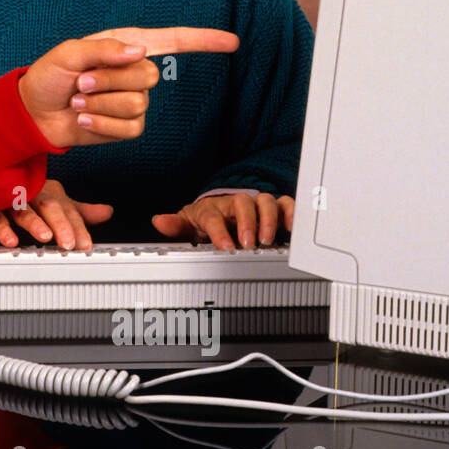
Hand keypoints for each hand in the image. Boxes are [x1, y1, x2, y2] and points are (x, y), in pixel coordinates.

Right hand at [0, 179, 112, 249]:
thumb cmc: (20, 194)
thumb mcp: (51, 202)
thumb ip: (77, 211)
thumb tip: (107, 212)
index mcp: (48, 192)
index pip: (67, 209)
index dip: (78, 227)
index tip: (86, 245)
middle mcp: (31, 193)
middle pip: (49, 206)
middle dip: (60, 224)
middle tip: (69, 243)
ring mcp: (9, 198)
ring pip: (23, 209)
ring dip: (34, 223)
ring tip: (45, 237)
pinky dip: (3, 228)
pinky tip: (10, 240)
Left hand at [17, 27, 238, 149]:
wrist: (33, 113)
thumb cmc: (48, 77)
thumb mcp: (68, 53)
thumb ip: (104, 49)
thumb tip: (140, 52)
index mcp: (124, 46)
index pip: (172, 41)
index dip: (203, 41)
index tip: (232, 42)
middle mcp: (133, 72)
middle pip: (148, 77)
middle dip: (109, 81)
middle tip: (81, 82)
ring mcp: (131, 101)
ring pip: (138, 105)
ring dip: (102, 104)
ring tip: (80, 100)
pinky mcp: (125, 127)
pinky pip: (129, 129)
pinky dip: (102, 125)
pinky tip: (85, 119)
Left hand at [152, 193, 294, 248]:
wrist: (220, 210)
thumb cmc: (205, 219)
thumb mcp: (188, 224)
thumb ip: (175, 226)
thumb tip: (159, 222)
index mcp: (212, 208)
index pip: (214, 216)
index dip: (219, 231)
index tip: (226, 246)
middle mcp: (234, 203)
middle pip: (243, 203)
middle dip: (248, 223)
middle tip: (249, 242)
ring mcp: (254, 204)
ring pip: (265, 201)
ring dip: (268, 220)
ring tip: (267, 240)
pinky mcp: (272, 209)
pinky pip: (285, 204)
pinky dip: (290, 213)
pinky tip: (290, 227)